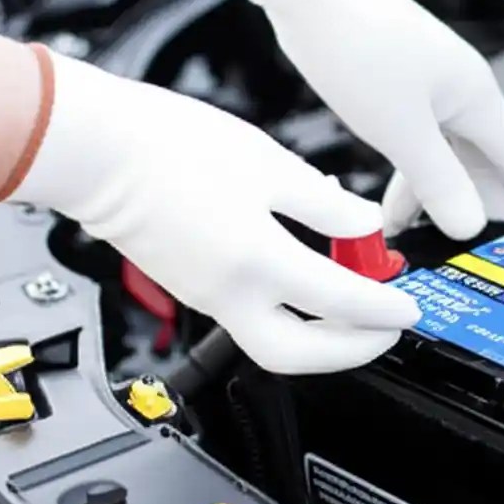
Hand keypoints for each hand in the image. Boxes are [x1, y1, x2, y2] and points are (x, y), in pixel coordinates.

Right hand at [9, 50, 420, 373]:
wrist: (95, 147)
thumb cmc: (166, 146)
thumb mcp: (270, 164)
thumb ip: (327, 204)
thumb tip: (365, 226)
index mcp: (256, 261)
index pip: (341, 304)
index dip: (385, 309)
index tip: (409, 309)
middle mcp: (229, 294)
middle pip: (301, 357)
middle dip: (353, 351)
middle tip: (385, 329)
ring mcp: (207, 297)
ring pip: (275, 344)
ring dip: (322, 336)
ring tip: (356, 307)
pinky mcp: (194, 287)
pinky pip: (252, 318)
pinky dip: (291, 311)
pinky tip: (313, 281)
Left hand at [189, 0, 503, 238]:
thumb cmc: (357, 41)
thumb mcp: (402, 131)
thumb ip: (438, 182)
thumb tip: (469, 223)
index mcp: (474, 96)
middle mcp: (456, 88)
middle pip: (480, 157)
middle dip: (478, 201)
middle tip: (480, 242)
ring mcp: (425, 83)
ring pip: (442, 150)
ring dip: (431, 192)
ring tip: (416, 229)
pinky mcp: (393, 80)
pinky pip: (413, 137)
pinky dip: (407, 170)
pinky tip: (390, 192)